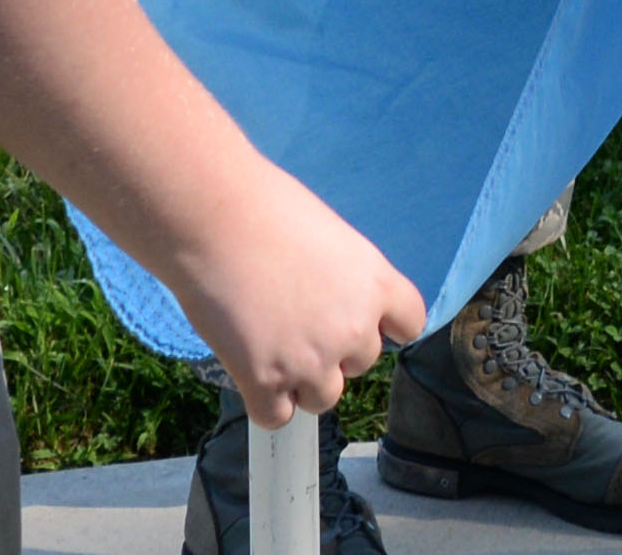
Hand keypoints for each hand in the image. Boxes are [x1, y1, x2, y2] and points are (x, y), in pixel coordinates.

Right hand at [165, 157, 424, 425]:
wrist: (212, 215)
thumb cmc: (263, 206)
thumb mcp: (327, 234)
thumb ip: (343, 278)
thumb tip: (332, 302)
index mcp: (374, 283)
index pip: (409, 324)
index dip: (383, 325)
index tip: (358, 318)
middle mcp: (353, 329)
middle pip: (359, 364)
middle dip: (332, 349)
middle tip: (292, 315)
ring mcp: (310, 362)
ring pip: (322, 397)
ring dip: (300, 379)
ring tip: (265, 336)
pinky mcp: (265, 382)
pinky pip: (276, 416)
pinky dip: (262, 398)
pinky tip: (245, 361)